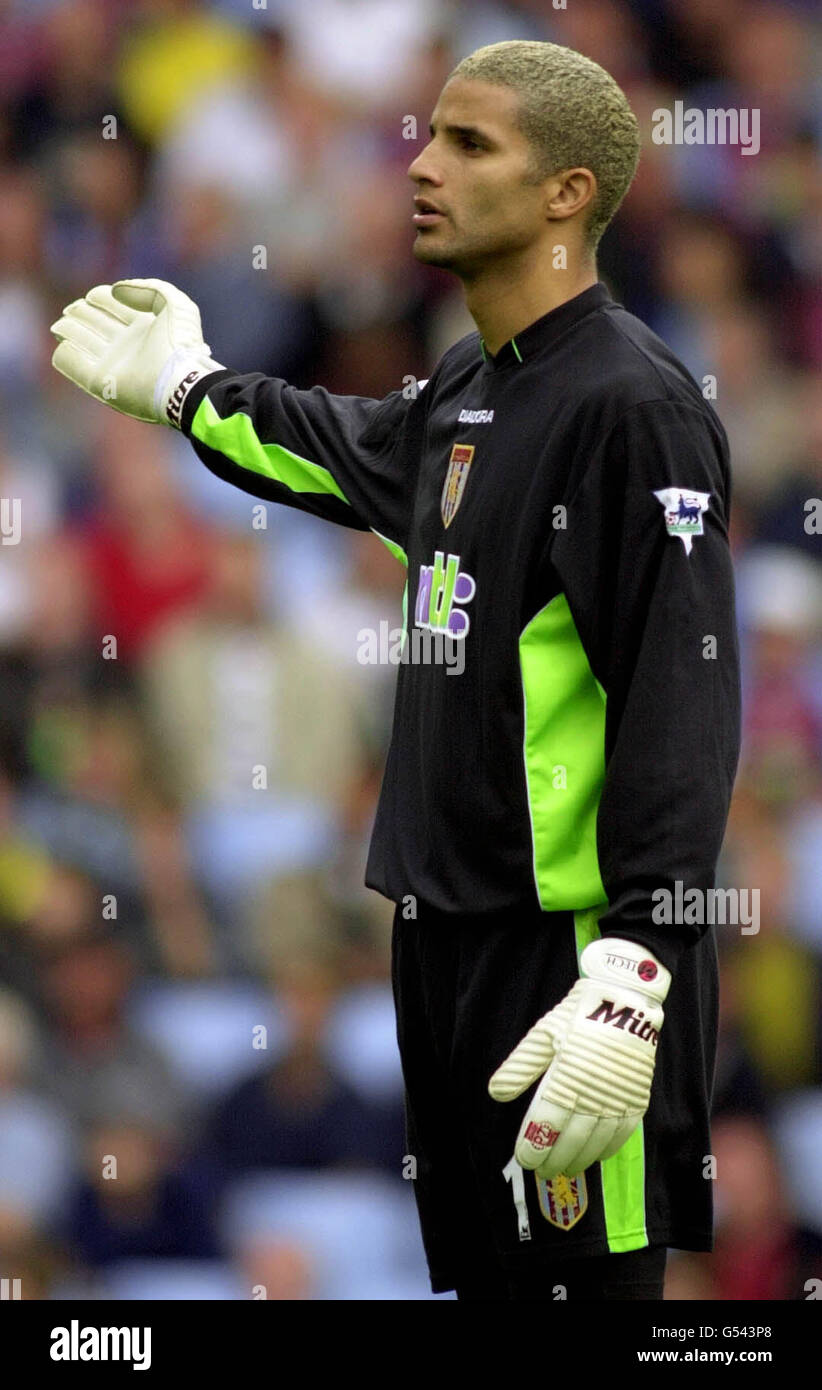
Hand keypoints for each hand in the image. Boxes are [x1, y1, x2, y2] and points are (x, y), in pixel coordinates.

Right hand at [50, 278, 223, 426]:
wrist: (180, 381)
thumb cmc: (180, 343)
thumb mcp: (174, 304)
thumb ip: (146, 289)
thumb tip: (115, 292)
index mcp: (144, 328)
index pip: (114, 308)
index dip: (102, 298)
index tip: (94, 296)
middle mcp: (127, 346)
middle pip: (96, 324)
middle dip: (81, 314)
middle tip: (72, 310)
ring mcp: (112, 365)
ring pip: (83, 342)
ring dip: (70, 331)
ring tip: (61, 325)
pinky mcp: (100, 383)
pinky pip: (75, 366)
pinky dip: (66, 355)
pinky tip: (64, 343)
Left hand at [488, 936, 670, 1178]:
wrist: (625, 999)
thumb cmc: (579, 1015)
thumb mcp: (543, 1034)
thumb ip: (521, 1066)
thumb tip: (496, 1092)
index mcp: (567, 1076)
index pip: (546, 1123)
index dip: (534, 1145)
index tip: (524, 1158)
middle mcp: (593, 1091)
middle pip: (571, 1139)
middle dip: (554, 1158)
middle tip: (541, 1171)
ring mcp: (618, 1097)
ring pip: (596, 1141)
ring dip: (579, 1159)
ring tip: (565, 1169)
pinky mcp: (636, 1097)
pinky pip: (622, 1133)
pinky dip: (607, 1149)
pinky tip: (595, 1156)